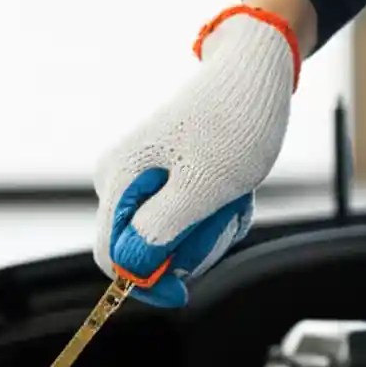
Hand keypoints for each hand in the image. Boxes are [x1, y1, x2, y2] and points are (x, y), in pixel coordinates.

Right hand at [92, 5, 299, 306]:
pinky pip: (188, 220)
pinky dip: (216, 215)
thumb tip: (129, 272)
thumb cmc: (233, 124)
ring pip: (173, 238)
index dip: (145, 283)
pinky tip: (234, 190)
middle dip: (192, 246)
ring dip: (211, 230)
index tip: (185, 291)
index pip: (111, 258)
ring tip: (234, 196)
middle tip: (226, 215)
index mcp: (119, 180)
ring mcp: (145, 180)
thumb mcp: (203, 187)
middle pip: (146, 251)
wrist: (254, 75)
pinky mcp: (168, 179)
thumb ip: (160, 231)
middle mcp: (122, 181)